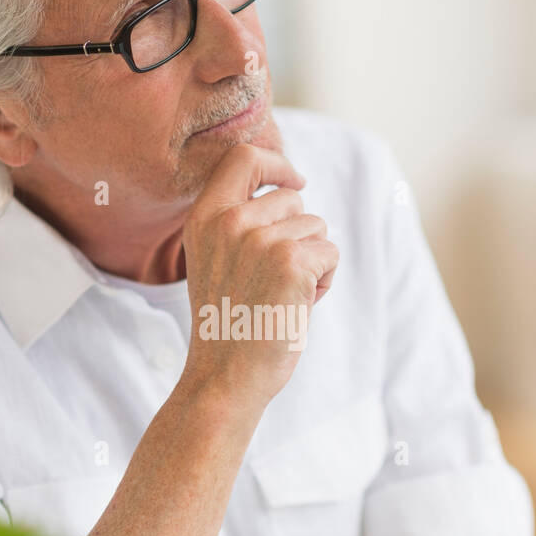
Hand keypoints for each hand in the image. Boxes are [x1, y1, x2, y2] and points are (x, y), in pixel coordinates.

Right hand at [180, 144, 338, 406]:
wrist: (226, 377)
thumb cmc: (227, 325)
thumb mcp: (213, 260)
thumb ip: (236, 223)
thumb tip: (289, 190)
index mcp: (204, 218)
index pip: (244, 157)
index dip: (277, 163)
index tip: (295, 180)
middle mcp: (230, 222)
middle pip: (293, 199)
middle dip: (299, 234)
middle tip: (276, 280)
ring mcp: (261, 241)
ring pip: (316, 227)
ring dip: (312, 261)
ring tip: (282, 296)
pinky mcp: (293, 262)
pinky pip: (330, 253)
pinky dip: (325, 280)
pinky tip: (298, 306)